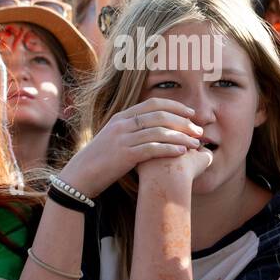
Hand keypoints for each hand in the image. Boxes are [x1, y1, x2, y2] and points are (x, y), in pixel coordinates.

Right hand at [58, 98, 204, 197]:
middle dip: (182, 122)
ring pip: (159, 131)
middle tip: (198, 130)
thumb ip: (131, 130)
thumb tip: (153, 129)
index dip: (174, 106)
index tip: (190, 113)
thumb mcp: (114, 137)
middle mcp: (122, 124)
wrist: (81, 175)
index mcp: (121, 116)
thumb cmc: (100, 159)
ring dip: (181, 136)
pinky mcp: (124, 155)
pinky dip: (169, 149)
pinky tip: (182, 152)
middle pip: (159, 116)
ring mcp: (122, 139)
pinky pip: (152, 148)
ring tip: (195, 143)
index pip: (153, 104)